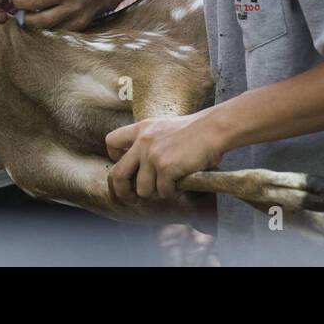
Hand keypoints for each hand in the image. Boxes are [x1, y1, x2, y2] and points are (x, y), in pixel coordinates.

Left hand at [0, 0, 116, 29]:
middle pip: (31, 1)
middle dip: (17, 2)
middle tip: (12, 0)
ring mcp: (75, 8)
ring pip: (40, 20)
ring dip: (27, 17)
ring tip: (24, 11)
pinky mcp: (79, 24)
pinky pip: (52, 30)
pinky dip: (43, 27)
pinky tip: (40, 19)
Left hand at [105, 112, 224, 200]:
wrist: (212, 128)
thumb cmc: (195, 130)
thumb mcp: (164, 127)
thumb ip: (150, 141)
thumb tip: (141, 167)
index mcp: (141, 129)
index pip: (111, 141)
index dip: (115, 158)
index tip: (128, 166)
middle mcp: (143, 142)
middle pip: (118, 174)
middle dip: (123, 190)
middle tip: (131, 196)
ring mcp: (153, 156)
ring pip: (142, 189)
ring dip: (154, 193)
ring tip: (167, 186)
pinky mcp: (166, 168)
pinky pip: (163, 191)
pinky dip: (172, 191)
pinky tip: (180, 183)